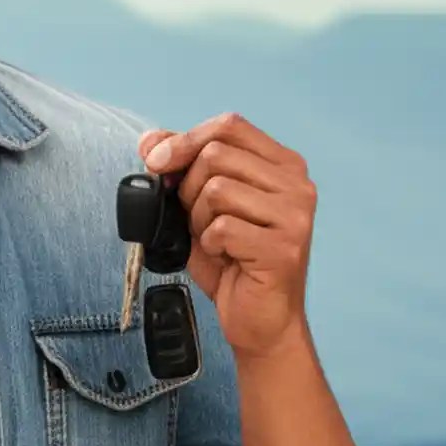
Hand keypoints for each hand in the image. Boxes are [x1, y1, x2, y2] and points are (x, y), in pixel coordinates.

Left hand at [139, 112, 316, 359]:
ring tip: (217, 241)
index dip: (184, 139)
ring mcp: (294, 216)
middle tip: (198, 219)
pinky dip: (209, 244)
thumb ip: (181, 168)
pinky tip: (226, 257)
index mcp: (282, 165)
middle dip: (188, 189)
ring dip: (199, 220)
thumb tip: (149, 140)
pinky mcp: (283, 248)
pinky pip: (221, 228)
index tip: (156, 163)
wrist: (260, 319)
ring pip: (215, 190)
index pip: (229, 126)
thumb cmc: (232, 260)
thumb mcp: (200, 206)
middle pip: (216, 155)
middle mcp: (296, 184)